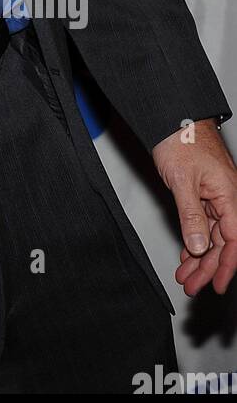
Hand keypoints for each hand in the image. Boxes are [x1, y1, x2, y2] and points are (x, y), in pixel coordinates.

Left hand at [151, 119, 236, 295]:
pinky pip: (204, 223)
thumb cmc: (180, 140)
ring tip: (185, 276)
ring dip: (199, 257)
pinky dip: (195, 240)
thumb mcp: (182, 181)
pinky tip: (187, 254)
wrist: (172, 117)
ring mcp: (217, 196)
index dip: (226, 266)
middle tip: (190, 285)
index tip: (215, 284)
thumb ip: (192, 215)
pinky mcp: (204, 193)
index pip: (234, 240)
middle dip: (208, 267)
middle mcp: (228, 198)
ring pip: (213, 235)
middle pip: (223, 242)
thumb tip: (200, 247)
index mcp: (230, 195)